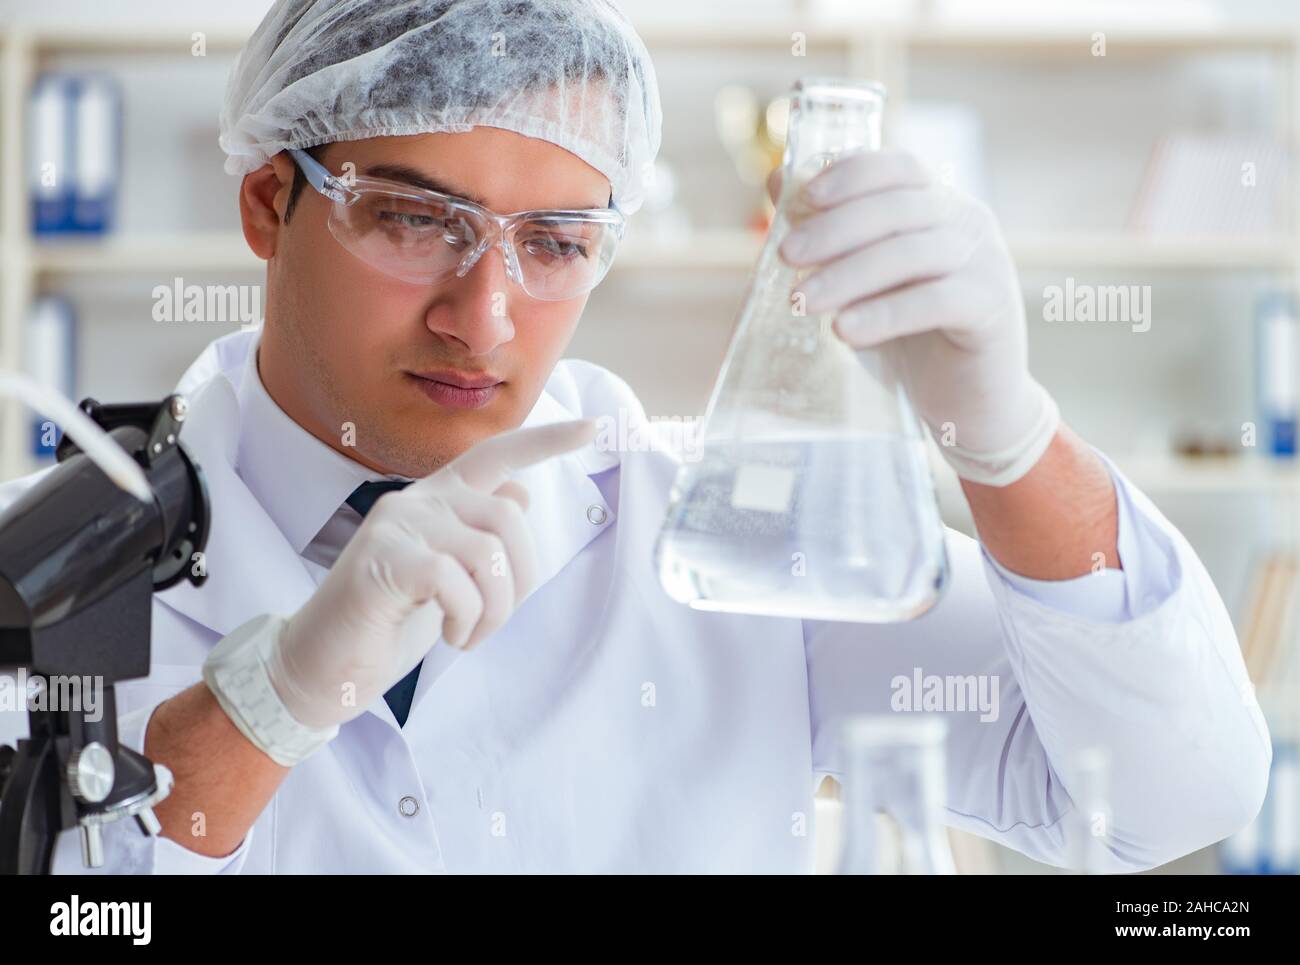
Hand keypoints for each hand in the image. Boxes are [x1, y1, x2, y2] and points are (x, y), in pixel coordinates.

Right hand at [268, 419, 597, 728]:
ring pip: (487, 552)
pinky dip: (467, 619)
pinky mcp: (382, 562)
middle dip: (521, 579)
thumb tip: (520, 490)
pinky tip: (450, 637)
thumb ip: (477, 531)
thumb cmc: (387, 620)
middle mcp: (417, 500)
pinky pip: (454, 580)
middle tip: (494, 622)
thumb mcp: (447, 573)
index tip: (593, 427)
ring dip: (495, 610)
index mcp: (437, 499)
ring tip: (468, 635)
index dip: (546, 441)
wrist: (322, 665)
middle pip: (508, 516)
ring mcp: (396, 527)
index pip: (496, 453)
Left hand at [770, 149, 1057, 484]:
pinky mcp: (991, 310)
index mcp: (940, 207)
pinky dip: (884, 314)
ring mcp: (986, 264)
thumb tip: (777, 182)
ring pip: (912, 254)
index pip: (900, 169)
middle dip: (835, 229)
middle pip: (899, 208)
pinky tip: (845, 331)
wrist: (969, 402)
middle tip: (787, 255)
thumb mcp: (866, 282)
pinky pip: (935, 301)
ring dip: (848, 275)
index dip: (854, 174)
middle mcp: (968, 225)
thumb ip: (832, 235)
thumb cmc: (911, 337)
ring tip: (801, 301)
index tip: (807, 196)